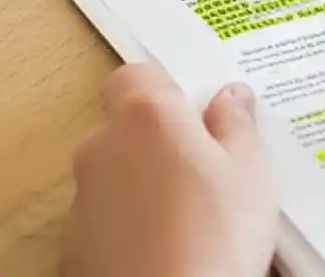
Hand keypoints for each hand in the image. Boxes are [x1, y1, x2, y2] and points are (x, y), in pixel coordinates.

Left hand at [64, 64, 277, 276]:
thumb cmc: (215, 236)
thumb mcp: (250, 173)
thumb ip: (237, 124)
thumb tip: (230, 96)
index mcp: (145, 117)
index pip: (138, 74)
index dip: (170, 91)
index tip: (203, 118)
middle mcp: (102, 148)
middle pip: (129, 127)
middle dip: (164, 143)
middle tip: (211, 174)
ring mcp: (82, 199)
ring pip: (119, 175)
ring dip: (148, 187)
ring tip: (194, 223)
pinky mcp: (73, 246)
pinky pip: (108, 219)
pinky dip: (132, 227)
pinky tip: (168, 250)